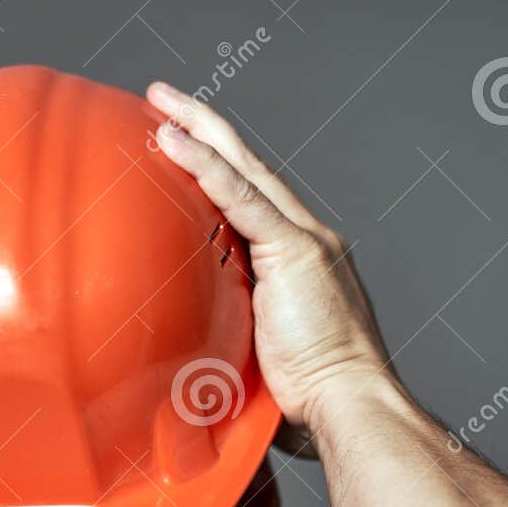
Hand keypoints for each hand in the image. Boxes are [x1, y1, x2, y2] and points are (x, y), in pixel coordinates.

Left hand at [146, 82, 392, 445]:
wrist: (348, 407)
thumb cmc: (308, 400)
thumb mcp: (256, 355)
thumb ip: (230, 333)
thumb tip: (188, 351)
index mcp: (298, 260)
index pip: (249, 199)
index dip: (215, 166)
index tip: (178, 143)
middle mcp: (305, 239)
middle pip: (247, 168)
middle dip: (205, 128)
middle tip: (162, 99)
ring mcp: (303, 241)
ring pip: (244, 169)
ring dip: (199, 131)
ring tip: (159, 103)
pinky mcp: (295, 251)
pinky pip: (241, 197)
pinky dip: (206, 166)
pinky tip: (174, 141)